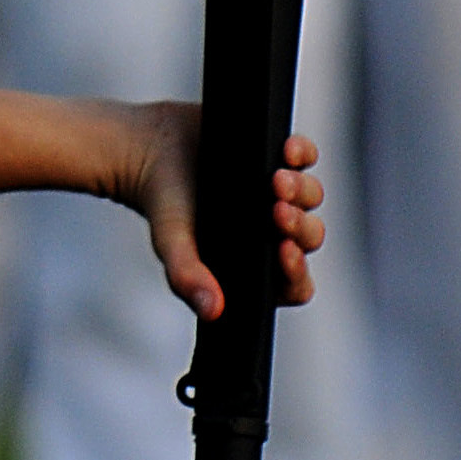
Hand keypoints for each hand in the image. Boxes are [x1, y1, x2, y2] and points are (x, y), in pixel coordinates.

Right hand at [120, 108, 326, 319]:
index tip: (284, 252)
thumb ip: (187, 278)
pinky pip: (305, 155)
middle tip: (277, 211)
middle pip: (309, 237)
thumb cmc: (165, 204)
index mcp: (256, 262)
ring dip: (301, 191)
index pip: (294, 283)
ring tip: (275, 180)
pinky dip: (302, 152)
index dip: (296, 272)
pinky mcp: (277, 156)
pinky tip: (286, 150)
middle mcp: (274, 230)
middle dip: (298, 226)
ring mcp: (279, 192)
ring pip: (311, 197)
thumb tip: (212, 310)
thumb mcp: (170, 244)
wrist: (149, 149)